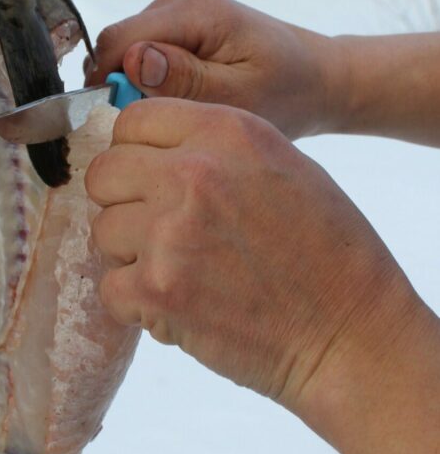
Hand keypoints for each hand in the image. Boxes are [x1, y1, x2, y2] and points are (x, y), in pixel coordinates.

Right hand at [85, 0, 345, 140]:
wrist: (317, 77)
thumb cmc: (286, 92)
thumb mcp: (238, 97)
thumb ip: (185, 80)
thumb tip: (132, 60)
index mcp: (194, 11)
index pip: (118, 42)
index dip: (112, 85)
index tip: (134, 124)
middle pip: (117, 45)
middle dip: (126, 85)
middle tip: (163, 122)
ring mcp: (177, 7)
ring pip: (127, 50)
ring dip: (141, 84)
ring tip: (181, 110)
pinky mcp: (179, 23)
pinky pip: (143, 52)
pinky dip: (153, 78)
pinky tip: (185, 97)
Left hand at [85, 97, 418, 425]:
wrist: (348, 334)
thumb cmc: (325, 252)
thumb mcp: (281, 164)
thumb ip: (213, 148)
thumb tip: (150, 150)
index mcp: (226, 132)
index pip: (133, 120)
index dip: (136, 152)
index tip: (149, 178)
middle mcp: (192, 173)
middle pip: (105, 173)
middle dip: (124, 201)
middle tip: (158, 228)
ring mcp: (168, 232)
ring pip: (104, 230)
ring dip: (132, 253)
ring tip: (182, 270)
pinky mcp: (156, 290)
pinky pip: (111, 286)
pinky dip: (138, 302)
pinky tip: (180, 303)